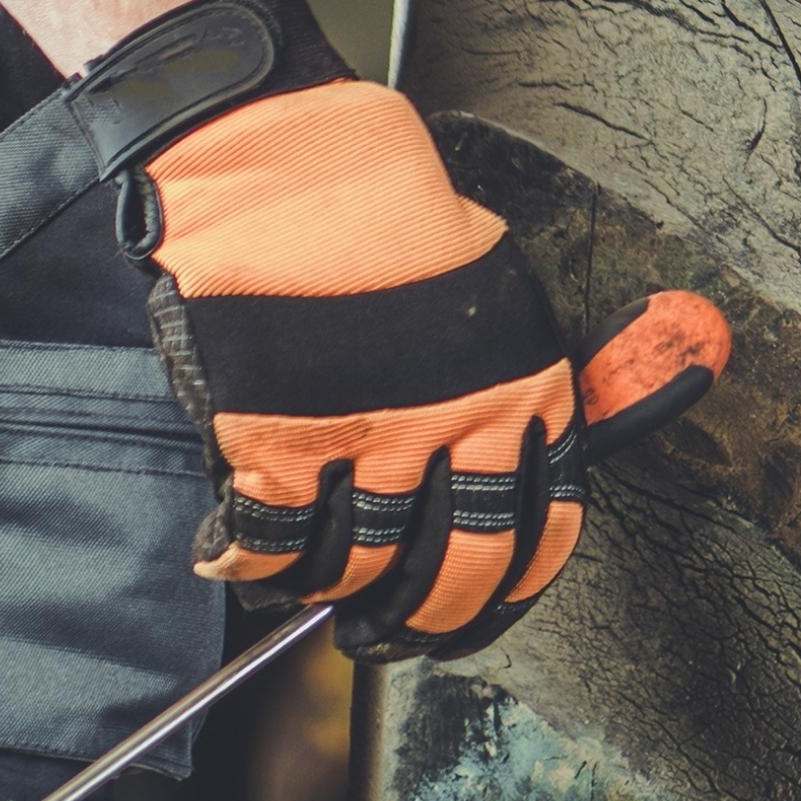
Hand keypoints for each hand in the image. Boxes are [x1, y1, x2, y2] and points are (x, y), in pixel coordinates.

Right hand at [139, 46, 726, 657]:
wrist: (299, 169)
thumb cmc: (396, 217)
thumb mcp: (499, 295)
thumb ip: (523, 380)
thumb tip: (560, 443)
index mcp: (523, 389)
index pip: (539, 530)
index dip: (504, 592)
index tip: (479, 612)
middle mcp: (453, 425)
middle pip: (450, 571)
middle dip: (420, 618)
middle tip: (390, 631)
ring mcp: (364, 438)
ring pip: (355, 565)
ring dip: (331, 588)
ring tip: (315, 586)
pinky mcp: (279, 440)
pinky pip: (271, 541)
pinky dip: (250, 562)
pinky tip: (240, 554)